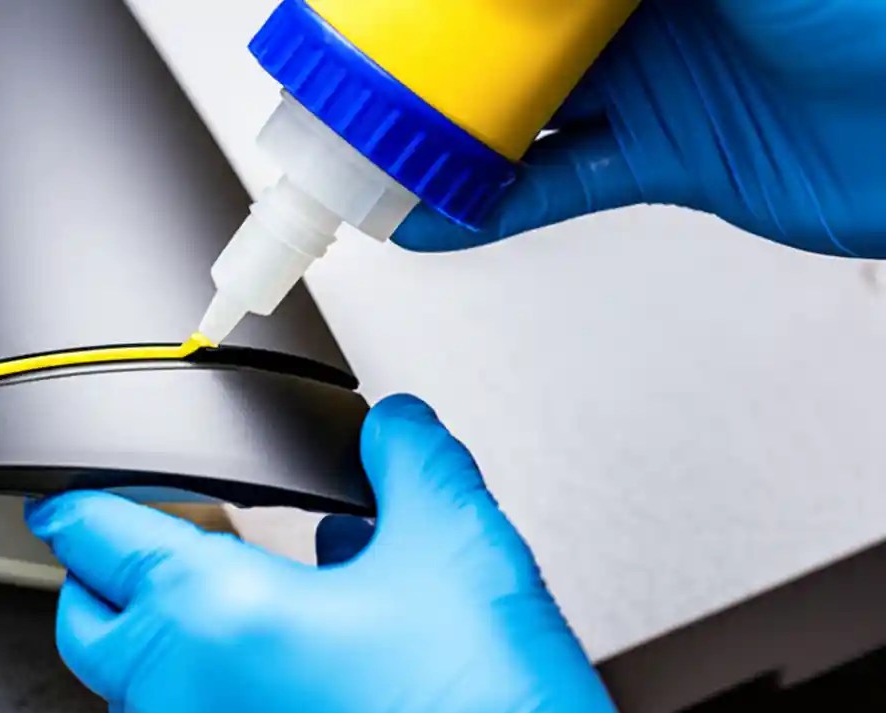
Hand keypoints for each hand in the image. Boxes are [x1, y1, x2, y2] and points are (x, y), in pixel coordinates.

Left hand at [26, 395, 617, 712]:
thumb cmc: (480, 712)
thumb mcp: (457, 547)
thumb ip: (411, 459)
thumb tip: (392, 427)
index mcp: (209, 617)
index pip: (94, 537)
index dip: (74, 502)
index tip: (64, 498)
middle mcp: (181, 696)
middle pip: (86, 622)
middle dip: (103, 575)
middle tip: (139, 544)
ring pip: (135, 684)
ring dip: (164, 633)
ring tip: (226, 594)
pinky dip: (211, 680)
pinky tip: (283, 655)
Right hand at [395, 0, 885, 259]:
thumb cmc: (875, 5)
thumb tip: (503, 2)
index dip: (439, 3)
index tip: (376, 11)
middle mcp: (640, 6)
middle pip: (505, 34)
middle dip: (429, 61)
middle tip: (356, 78)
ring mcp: (652, 82)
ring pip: (521, 109)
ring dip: (446, 136)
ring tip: (371, 152)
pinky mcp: (666, 157)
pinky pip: (560, 182)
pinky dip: (493, 204)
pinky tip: (435, 215)